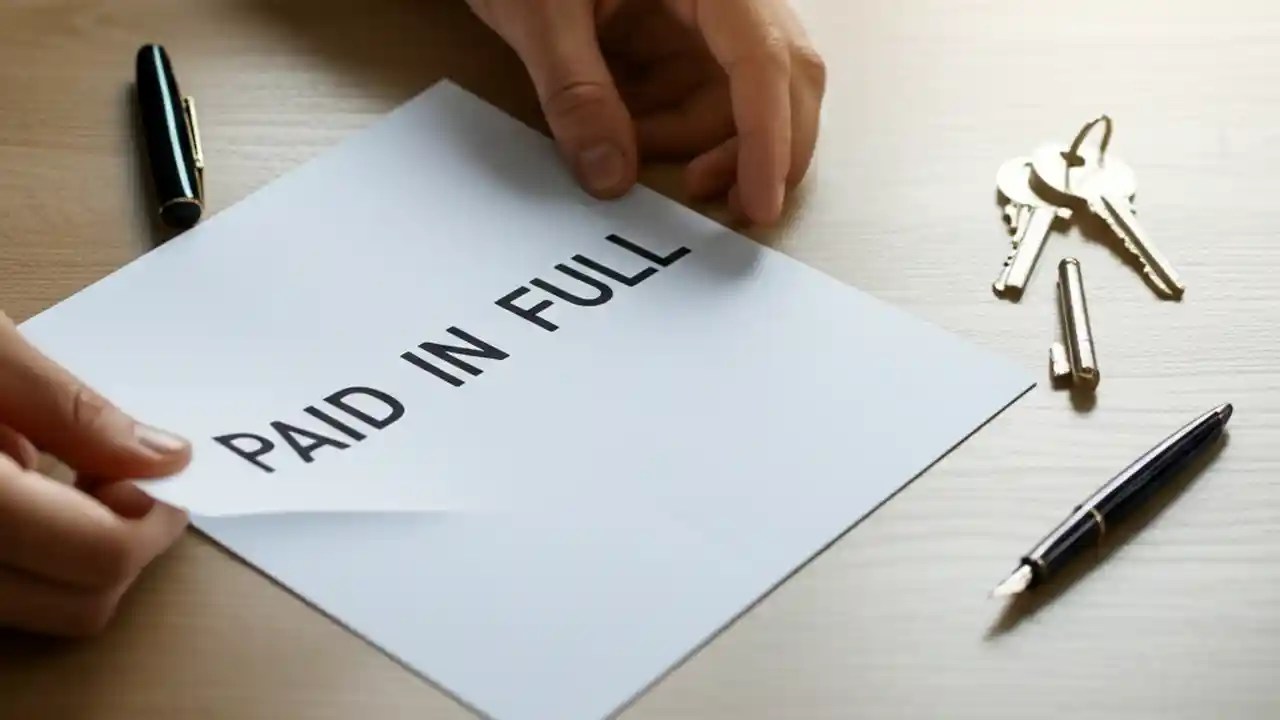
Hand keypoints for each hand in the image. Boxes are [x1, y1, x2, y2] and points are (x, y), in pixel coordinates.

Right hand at [0, 312, 190, 636]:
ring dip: (70, 557)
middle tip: (119, 476)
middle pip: (74, 604)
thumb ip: (69, 411)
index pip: (95, 554)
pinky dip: (17, 560)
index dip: (152, 520)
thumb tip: (163, 458)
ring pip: (29, 611)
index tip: (162, 477)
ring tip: (41, 471)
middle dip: (122, 544)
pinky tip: (3, 487)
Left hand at [467, 0, 825, 225]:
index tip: (760, 201)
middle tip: (730, 209)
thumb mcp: (538, 11)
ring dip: (703, 147)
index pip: (762, 57)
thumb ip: (574, 91)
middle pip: (783, 79)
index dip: (769, 135)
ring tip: (631, 153)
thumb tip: (611, 178)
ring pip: (743, 101)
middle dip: (763, 150)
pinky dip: (674, 136)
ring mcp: (708, 21)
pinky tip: (629, 137)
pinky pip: (702, 102)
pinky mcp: (684, 43)